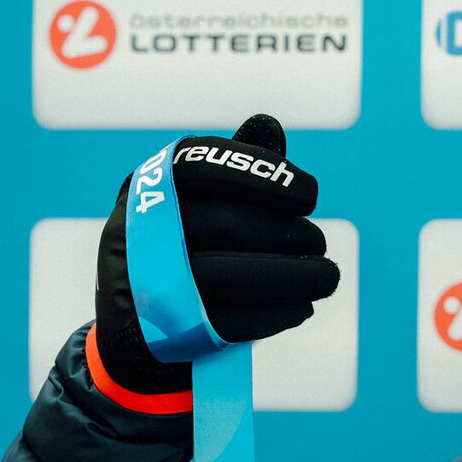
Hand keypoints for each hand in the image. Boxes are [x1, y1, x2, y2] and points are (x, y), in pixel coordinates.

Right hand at [90, 112, 340, 403]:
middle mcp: (135, 230)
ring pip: (228, 276)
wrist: (140, 337)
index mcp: (149, 189)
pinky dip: (275, 315)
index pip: (203, 164)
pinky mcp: (155, 333)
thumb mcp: (199, 209)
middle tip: (320, 244)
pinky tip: (301, 309)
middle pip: (226, 223)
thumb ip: (235, 173)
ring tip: (326, 278)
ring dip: (293, 278)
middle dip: (288, 235)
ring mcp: (139, 285)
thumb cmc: (183, 258)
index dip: (262, 174)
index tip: (310, 195)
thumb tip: (268, 124)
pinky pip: (227, 322)